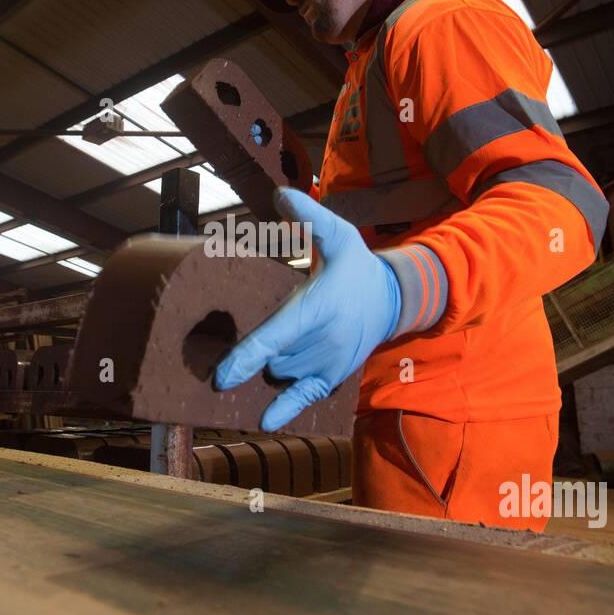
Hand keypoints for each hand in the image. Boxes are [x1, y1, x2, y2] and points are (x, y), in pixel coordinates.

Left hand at [214, 188, 400, 429]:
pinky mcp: (334, 377)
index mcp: (319, 307)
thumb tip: (280, 193)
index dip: (247, 356)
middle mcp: (324, 342)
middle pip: (273, 356)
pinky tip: (265, 421)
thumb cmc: (356, 266)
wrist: (392, 300)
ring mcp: (329, 363)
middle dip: (257, 349)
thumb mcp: (339, 234)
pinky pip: (305, 398)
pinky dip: (285, 409)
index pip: (277, 336)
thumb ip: (309, 217)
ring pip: (281, 373)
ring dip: (271, 364)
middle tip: (247, 331)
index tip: (221, 374)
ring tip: (271, 346)